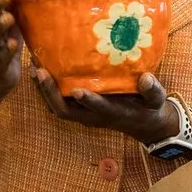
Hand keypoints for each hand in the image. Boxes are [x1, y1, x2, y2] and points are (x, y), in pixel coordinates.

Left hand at [34, 70, 184, 148]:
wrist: (143, 124)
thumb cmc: (149, 108)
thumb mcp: (156, 100)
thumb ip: (152, 90)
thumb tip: (146, 78)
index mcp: (113, 113)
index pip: (99, 109)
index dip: (88, 101)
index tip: (77, 89)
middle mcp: (93, 116)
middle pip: (65, 111)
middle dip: (51, 93)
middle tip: (40, 72)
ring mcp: (84, 114)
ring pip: (57, 107)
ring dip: (43, 90)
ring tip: (34, 67)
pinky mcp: (79, 109)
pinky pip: (57, 102)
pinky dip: (46, 90)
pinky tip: (39, 71)